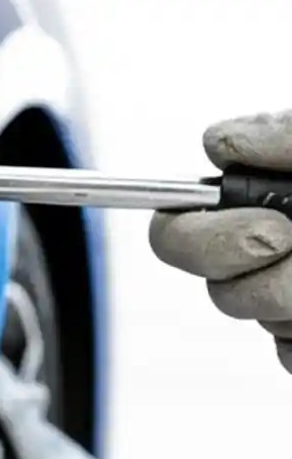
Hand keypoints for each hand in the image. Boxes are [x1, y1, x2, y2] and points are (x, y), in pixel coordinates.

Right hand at [149, 109, 291, 372]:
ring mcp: (285, 303)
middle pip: (218, 293)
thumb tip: (217, 144)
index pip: (177, 228)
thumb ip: (282, 134)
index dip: (206, 240)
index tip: (274, 231)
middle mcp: (265, 252)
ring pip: (263, 324)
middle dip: (268, 282)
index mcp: (256, 201)